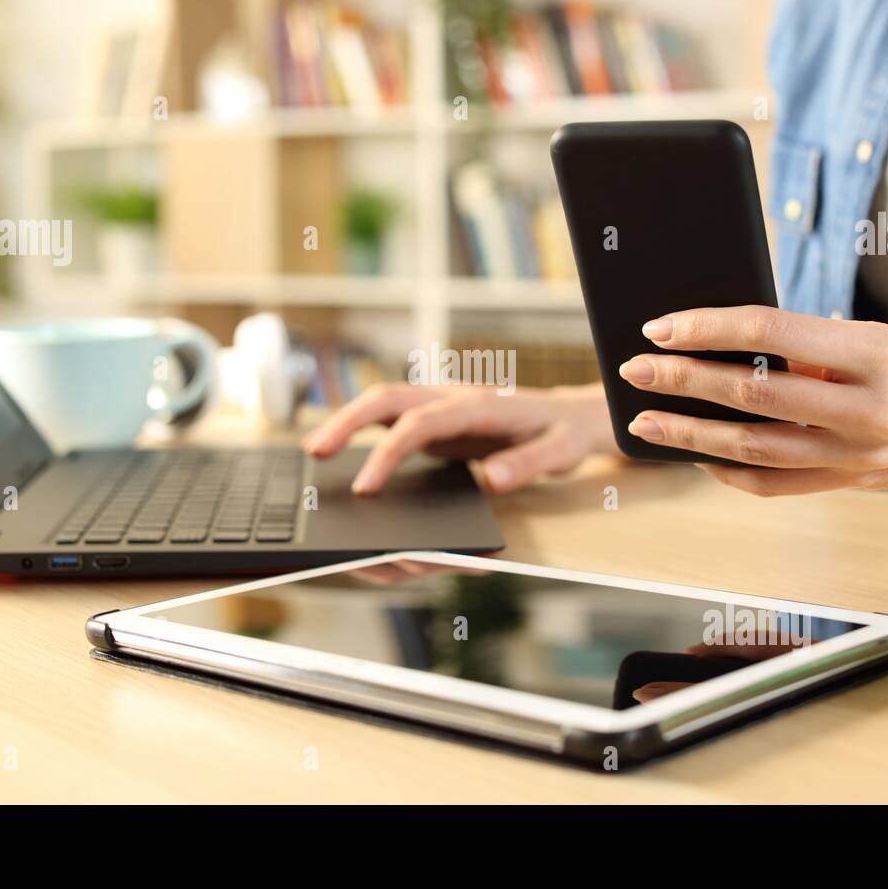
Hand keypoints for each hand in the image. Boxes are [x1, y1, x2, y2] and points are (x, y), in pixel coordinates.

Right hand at [303, 383, 614, 494]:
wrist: (574, 415)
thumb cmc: (566, 432)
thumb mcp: (561, 451)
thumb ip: (528, 463)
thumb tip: (491, 479)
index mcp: (478, 405)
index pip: (420, 424)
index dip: (387, 454)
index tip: (365, 489)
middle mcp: (452, 399)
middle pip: (386, 400)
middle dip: (346, 423)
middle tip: (313, 451)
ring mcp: (441, 408)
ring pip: (382, 406)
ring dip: (347, 424)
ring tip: (315, 454)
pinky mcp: (437, 422)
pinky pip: (392, 422)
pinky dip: (364, 434)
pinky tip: (344, 457)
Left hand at [616, 306, 887, 495]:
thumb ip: (818, 349)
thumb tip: (740, 348)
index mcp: (876, 358)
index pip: (771, 332)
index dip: (708, 327)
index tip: (662, 325)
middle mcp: (865, 413)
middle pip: (751, 394)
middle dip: (682, 380)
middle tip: (634, 369)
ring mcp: (858, 458)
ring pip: (754, 450)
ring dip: (690, 434)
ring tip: (645, 421)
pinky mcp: (854, 484)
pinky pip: (779, 484)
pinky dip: (732, 472)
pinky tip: (699, 456)